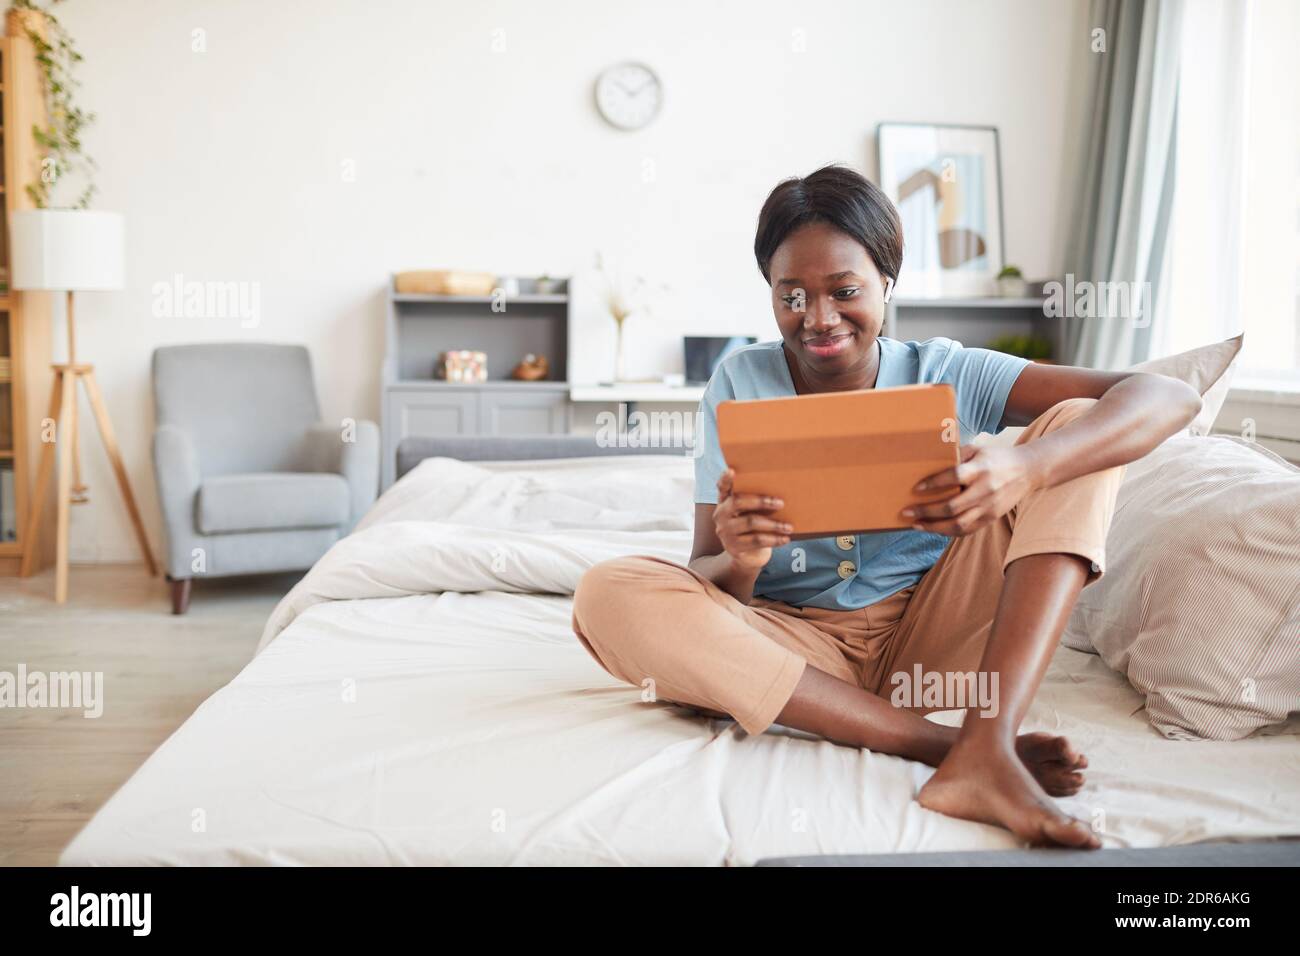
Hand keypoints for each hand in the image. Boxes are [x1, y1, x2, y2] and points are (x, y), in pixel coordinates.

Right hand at [714, 468, 791, 569]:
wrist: (748, 557)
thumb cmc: (754, 529)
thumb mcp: (752, 513)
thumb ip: (757, 503)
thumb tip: (780, 495)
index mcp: (725, 502)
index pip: (722, 487)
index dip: (725, 479)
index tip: (731, 470)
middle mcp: (721, 515)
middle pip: (738, 502)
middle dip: (761, 501)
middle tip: (781, 503)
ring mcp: (725, 531)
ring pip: (751, 522)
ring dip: (773, 524)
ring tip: (789, 527)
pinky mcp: (733, 547)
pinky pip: (756, 540)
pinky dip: (774, 539)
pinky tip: (785, 539)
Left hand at [901, 445, 1038, 536]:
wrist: (1028, 470)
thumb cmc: (997, 457)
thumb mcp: (979, 449)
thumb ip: (958, 455)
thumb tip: (931, 461)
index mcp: (981, 469)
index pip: (954, 477)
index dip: (934, 483)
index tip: (916, 488)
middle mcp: (985, 490)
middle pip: (952, 506)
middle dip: (926, 511)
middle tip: (907, 511)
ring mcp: (989, 507)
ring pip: (959, 524)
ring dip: (934, 527)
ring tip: (916, 525)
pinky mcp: (991, 518)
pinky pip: (968, 530)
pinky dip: (948, 532)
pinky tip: (934, 528)